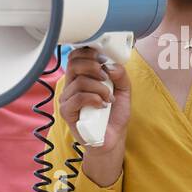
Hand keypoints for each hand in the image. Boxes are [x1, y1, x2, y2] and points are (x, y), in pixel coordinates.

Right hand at [60, 46, 130, 164]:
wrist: (112, 138)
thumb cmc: (114, 114)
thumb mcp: (124, 91)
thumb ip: (120, 75)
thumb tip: (110, 65)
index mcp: (82, 77)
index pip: (76, 56)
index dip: (88, 53)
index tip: (103, 60)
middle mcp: (71, 86)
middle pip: (74, 63)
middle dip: (93, 67)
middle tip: (106, 78)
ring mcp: (67, 99)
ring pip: (80, 82)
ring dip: (100, 88)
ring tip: (109, 99)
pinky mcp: (67, 112)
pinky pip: (78, 98)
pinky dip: (94, 99)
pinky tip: (102, 106)